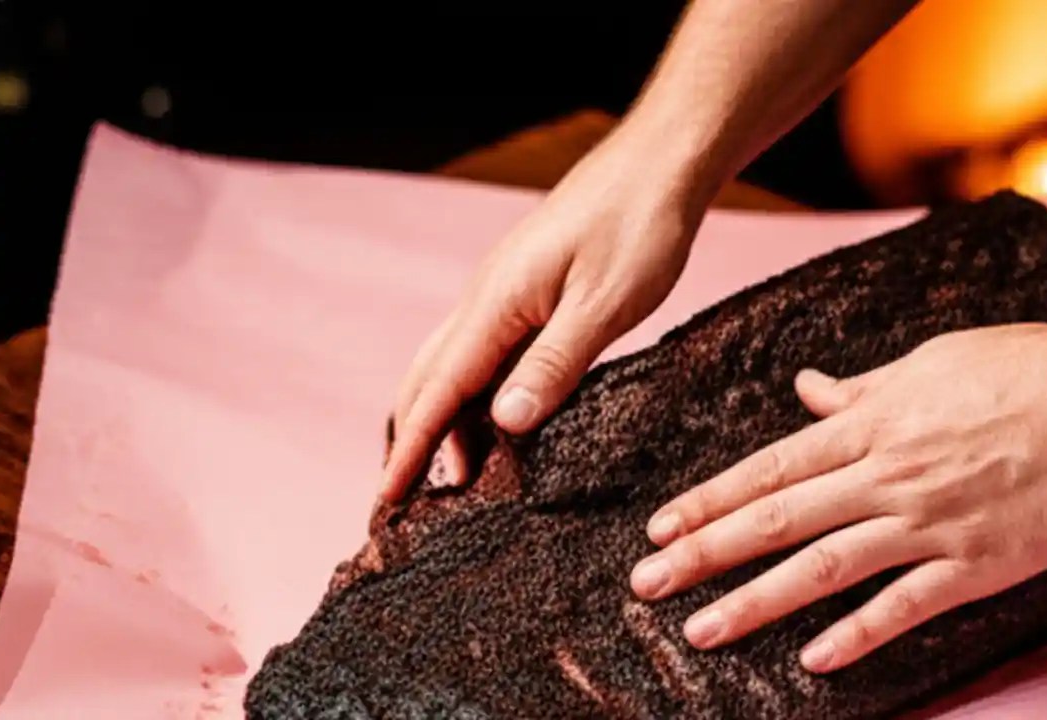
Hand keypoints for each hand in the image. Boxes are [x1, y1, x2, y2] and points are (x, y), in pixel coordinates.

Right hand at [381, 132, 703, 500]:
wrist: (659, 164)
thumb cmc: (638, 227)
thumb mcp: (604, 305)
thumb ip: (554, 365)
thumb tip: (502, 424)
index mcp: (497, 303)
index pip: (440, 390)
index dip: (414, 448)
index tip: (388, 497)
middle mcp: (487, 298)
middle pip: (430, 378)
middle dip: (414, 440)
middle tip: (410, 500)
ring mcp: (505, 293)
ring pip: (454, 365)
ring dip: (444, 419)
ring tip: (451, 476)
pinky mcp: (527, 291)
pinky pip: (486, 352)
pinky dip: (476, 394)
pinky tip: (494, 420)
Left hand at [630, 323, 1046, 672]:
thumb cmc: (1015, 368)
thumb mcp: (923, 366)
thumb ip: (858, 392)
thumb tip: (806, 390)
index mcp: (869, 428)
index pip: (767, 469)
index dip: (708, 501)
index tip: (659, 527)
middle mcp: (885, 476)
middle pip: (776, 520)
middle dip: (704, 554)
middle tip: (647, 583)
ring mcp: (928, 522)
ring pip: (823, 567)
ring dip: (756, 601)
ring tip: (703, 629)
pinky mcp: (975, 563)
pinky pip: (905, 605)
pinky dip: (857, 633)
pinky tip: (812, 660)